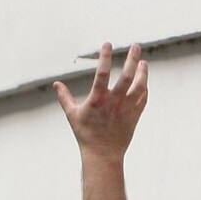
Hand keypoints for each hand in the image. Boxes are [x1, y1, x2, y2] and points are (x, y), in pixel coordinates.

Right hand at [53, 42, 147, 158]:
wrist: (103, 155)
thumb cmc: (85, 135)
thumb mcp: (72, 115)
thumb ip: (64, 97)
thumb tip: (56, 84)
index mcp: (98, 99)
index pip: (102, 73)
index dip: (105, 57)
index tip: (107, 44)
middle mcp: (114, 102)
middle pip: (127, 76)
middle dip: (132, 59)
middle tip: (136, 45)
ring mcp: (127, 108)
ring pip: (139, 86)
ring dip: (143, 72)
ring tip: (143, 62)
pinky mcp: (135, 115)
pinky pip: (143, 98)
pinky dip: (144, 88)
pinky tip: (143, 81)